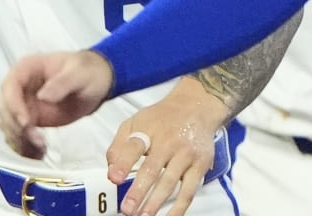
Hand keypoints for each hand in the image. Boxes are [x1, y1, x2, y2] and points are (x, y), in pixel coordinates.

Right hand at [0, 50, 113, 158]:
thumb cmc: (86, 72)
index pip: (9, 87)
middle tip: (38, 140)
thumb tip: (43, 96)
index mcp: (26, 69)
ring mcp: (23, 104)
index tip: (25, 123)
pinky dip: (25, 148)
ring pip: (9, 126)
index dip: (13, 106)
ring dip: (21, 140)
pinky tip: (39, 154)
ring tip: (41, 150)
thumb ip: (62, 83)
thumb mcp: (78, 73)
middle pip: (5, 109)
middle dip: (17, 128)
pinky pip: (19, 136)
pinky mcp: (30, 120)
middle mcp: (20, 87)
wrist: (96, 83)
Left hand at [108, 79, 228, 215]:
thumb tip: (111, 169)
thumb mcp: (136, 122)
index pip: (134, 147)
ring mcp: (186, 154)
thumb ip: (119, 144)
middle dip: (138, 191)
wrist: (196, 107)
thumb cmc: (161, 118)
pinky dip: (179, 207)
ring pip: (170, 182)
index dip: (123, 163)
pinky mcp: (200, 165)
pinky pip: (189, 191)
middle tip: (127, 209)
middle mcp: (168, 142)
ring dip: (156, 203)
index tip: (114, 178)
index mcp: (149, 130)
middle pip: (152, 169)